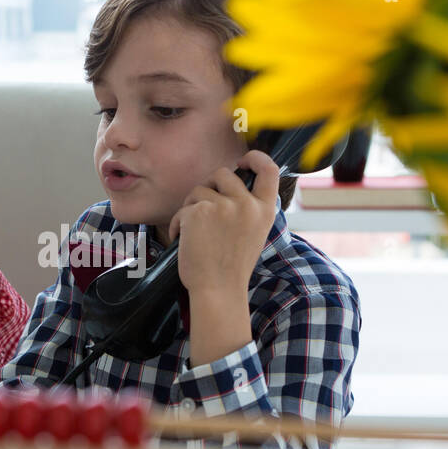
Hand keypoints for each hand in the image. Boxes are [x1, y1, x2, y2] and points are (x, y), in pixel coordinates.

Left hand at [167, 149, 278, 299]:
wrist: (218, 290)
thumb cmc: (232, 267)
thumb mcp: (254, 233)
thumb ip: (248, 209)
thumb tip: (232, 184)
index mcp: (265, 210)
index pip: (269, 170)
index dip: (256, 158)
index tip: (244, 160)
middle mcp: (247, 204)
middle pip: (223, 173)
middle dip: (209, 187)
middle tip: (203, 211)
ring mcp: (223, 206)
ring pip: (199, 190)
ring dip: (191, 207)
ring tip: (194, 232)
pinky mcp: (199, 211)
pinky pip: (183, 208)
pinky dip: (178, 223)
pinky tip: (183, 240)